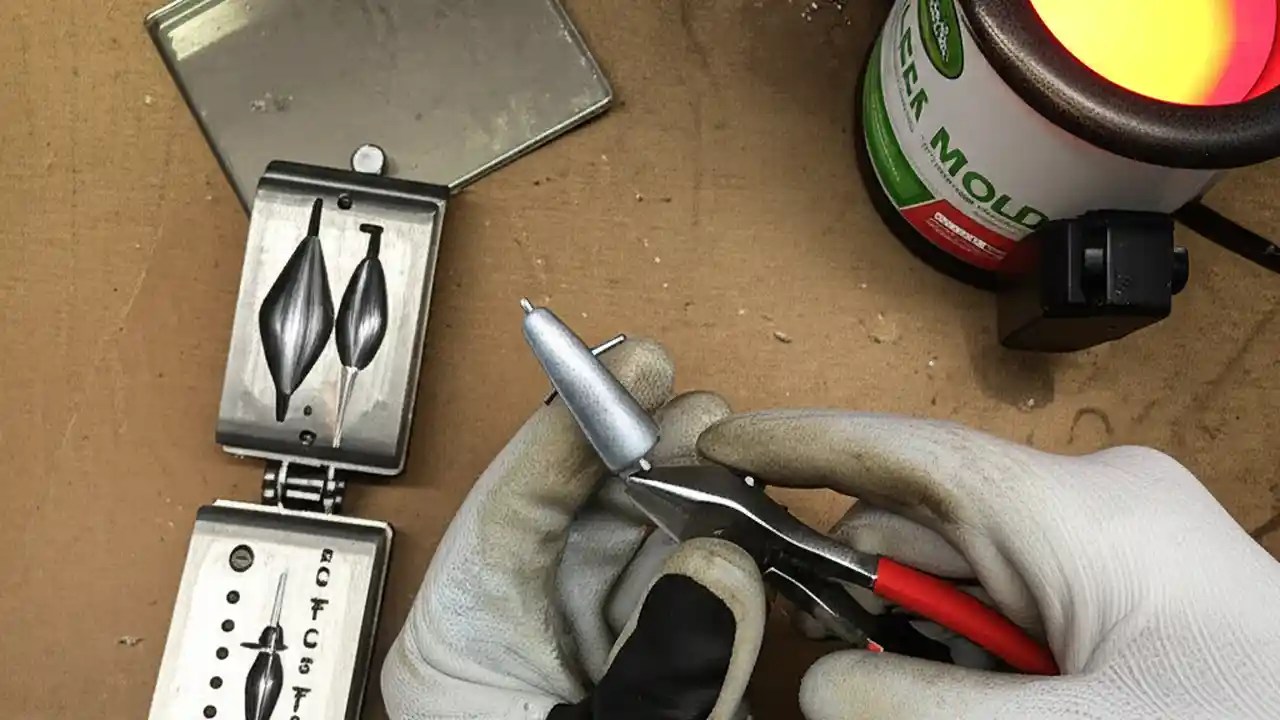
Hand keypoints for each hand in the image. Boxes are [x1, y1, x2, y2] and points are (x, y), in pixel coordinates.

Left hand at [382, 340, 766, 719]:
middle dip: (649, 452)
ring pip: (644, 544)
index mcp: (460, 647)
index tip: (632, 367)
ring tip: (738, 467)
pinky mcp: (647, 672)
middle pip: (583, 510)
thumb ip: (657, 662)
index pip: (508, 504)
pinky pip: (688, 596)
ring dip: (699, 503)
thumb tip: (720, 569)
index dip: (572, 424)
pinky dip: (727, 563)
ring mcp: (587, 651)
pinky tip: (752, 533)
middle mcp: (522, 634)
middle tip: (700, 417)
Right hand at [698, 411, 1279, 719]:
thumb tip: (820, 687)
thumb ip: (927, 707)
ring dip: (930, 636)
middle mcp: (1088, 502)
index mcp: (1077, 510)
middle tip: (843, 670)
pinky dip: (978, 645)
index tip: (721, 449)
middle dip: (867, 592)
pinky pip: (1011, 592)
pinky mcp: (1124, 578)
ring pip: (963, 570)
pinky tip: (1003, 696)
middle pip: (923, 526)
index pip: (904, 454)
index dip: (800, 445)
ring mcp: (1110, 537)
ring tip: (974, 700)